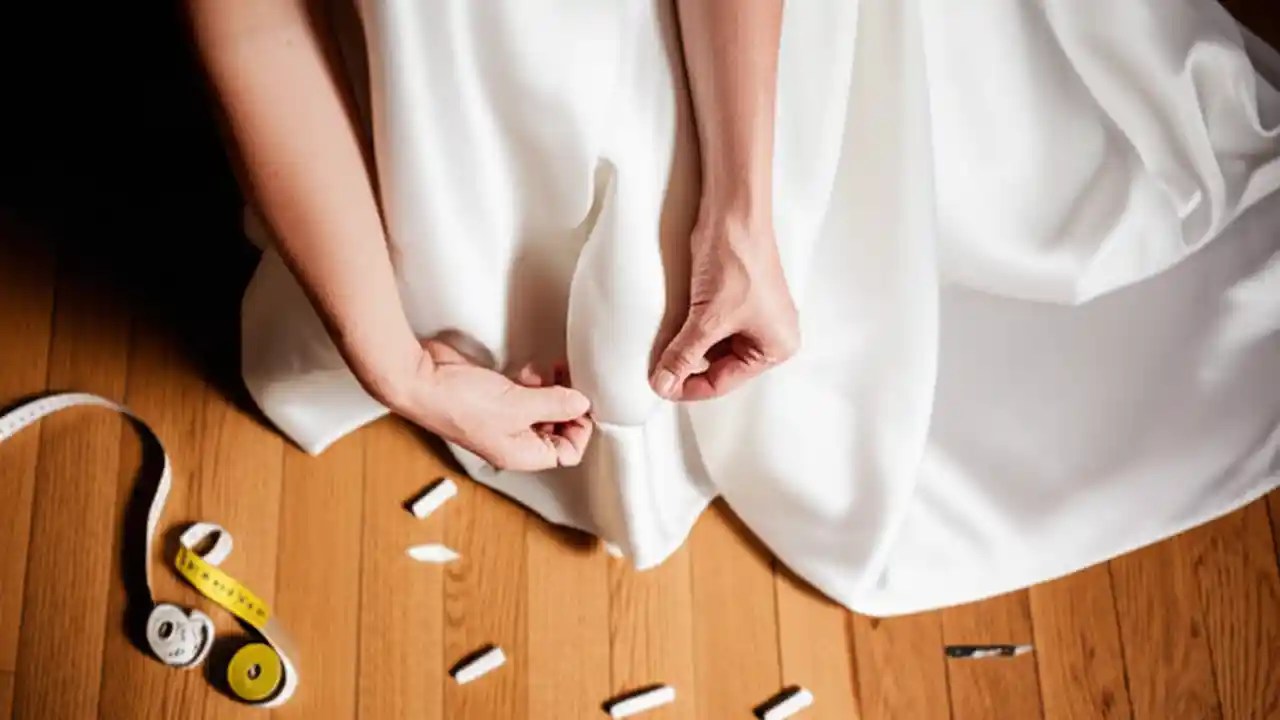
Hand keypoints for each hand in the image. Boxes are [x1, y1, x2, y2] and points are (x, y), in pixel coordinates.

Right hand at [388, 338, 592, 470]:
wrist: (421, 379)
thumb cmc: (457, 401)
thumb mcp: (517, 404)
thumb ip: (554, 404)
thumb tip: (581, 404)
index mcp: (519, 453)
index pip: (566, 453)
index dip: (579, 430)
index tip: (583, 404)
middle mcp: (513, 439)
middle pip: (556, 429)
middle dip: (567, 405)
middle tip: (573, 382)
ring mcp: (503, 417)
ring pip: (542, 408)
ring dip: (552, 389)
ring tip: (551, 371)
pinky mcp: (495, 396)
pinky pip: (526, 392)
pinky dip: (534, 380)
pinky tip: (530, 369)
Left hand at [650, 219, 798, 400]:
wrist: (733, 215)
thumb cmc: (737, 264)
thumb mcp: (707, 319)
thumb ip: (684, 355)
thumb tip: (662, 384)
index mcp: (777, 348)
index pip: (726, 382)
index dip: (690, 387)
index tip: (660, 387)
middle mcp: (771, 336)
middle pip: (721, 367)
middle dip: (689, 367)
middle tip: (657, 370)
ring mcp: (755, 318)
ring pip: (713, 348)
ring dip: (688, 349)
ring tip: (664, 348)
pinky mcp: (738, 301)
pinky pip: (712, 328)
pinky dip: (692, 332)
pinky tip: (673, 331)